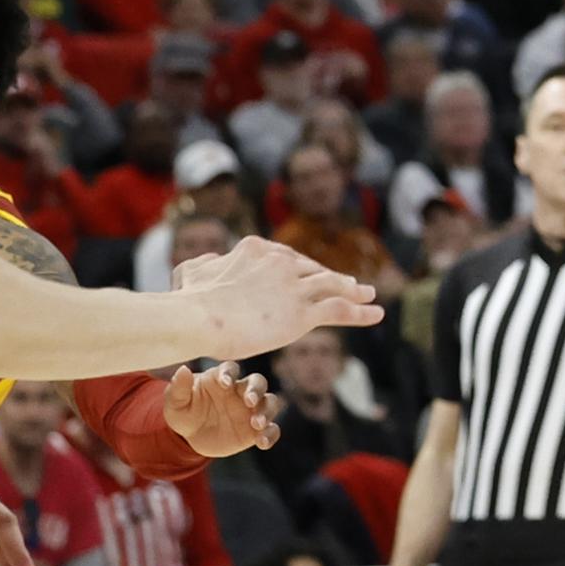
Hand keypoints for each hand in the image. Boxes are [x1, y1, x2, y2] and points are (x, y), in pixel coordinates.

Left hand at [163, 362, 279, 456]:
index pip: (231, 369)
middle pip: (257, 382)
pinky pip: (271, 429)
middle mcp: (240, 391)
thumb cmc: (184, 412)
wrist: (191, 438)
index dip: (229, 373)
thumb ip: (178, 387)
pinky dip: (271, 434)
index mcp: (221, 379)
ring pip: (269, 402)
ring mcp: (250, 410)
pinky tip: (262, 443)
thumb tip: (183, 370)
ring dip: (267, 411)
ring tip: (257, 424)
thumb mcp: (175, 403)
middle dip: (256, 390)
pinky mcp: (255, 431)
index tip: (224, 383)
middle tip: (249, 402)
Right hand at [186, 237, 383, 355]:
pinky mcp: (302, 313)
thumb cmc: (188, 299)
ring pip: (333, 285)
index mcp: (256, 249)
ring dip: (354, 290)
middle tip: (350, 283)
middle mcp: (280, 262)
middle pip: (313, 269)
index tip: (312, 275)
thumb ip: (206, 263)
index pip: (287, 257)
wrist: (196, 317)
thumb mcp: (192, 270)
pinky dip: (361, 312)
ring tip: (369, 294)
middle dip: (333, 277)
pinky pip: (340, 310)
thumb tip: (212, 260)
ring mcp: (294, 287)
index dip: (302, 268)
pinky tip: (377, 314)